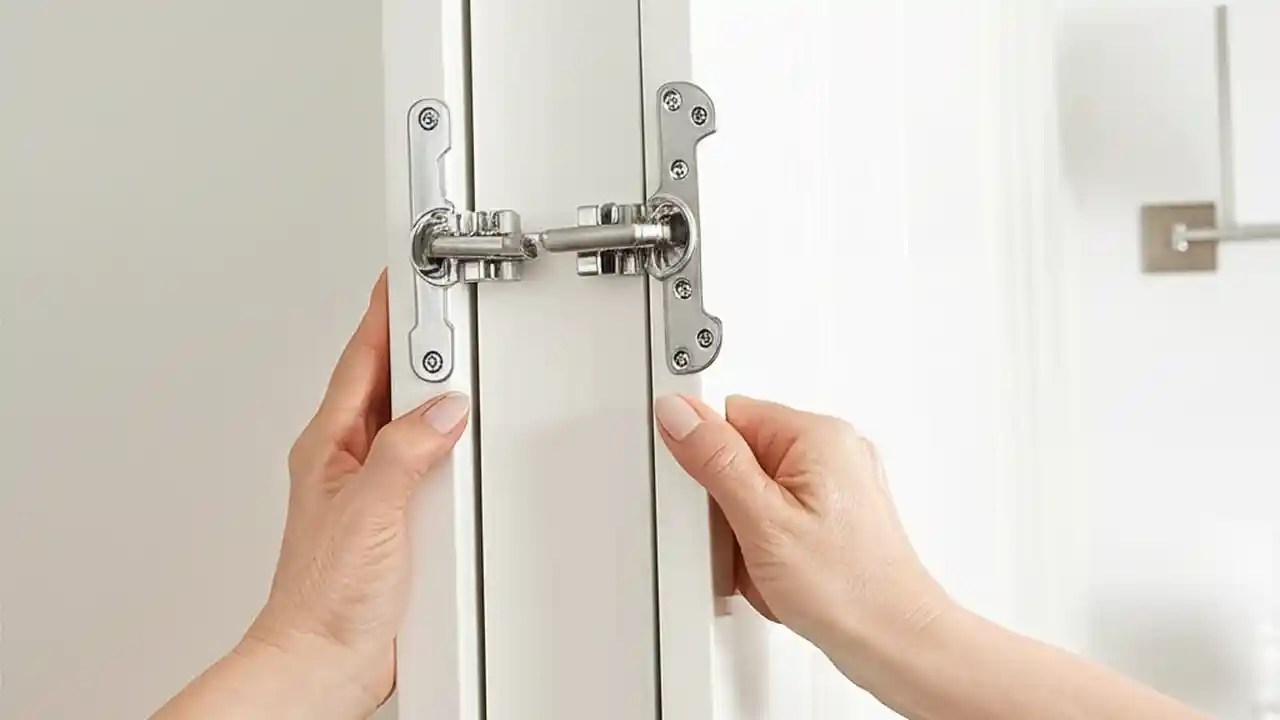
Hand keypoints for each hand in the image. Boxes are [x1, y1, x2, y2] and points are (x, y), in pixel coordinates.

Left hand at [156, 272, 470, 718]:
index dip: (384, 315)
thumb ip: (405, 454)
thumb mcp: (369, 512)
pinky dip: (446, 443)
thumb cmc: (321, 597)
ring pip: (408, 421)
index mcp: (329, 446)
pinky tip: (462, 443)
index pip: (361, 361)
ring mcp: (372, 488)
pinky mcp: (396, 516)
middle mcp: (348, 461)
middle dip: (417, 344)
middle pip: (387, 382)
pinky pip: (424, 459)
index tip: (403, 277)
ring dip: (435, 395)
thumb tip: (442, 411)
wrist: (323, 659)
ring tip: (461, 368)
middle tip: (445, 311)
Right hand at [653, 395, 948, 663]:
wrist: (893, 641)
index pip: (731, 417)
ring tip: (772, 565)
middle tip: (753, 544)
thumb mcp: (762, 520)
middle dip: (732, 508)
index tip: (721, 503)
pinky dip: (771, 546)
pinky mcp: (837, 516)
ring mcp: (839, 485)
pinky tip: (784, 573)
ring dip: (750, 534)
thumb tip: (680, 413)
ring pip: (758, 494)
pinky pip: (780, 518)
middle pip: (743, 457)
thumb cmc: (848, 589)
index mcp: (819, 435)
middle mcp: (835, 451)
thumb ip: (715, 460)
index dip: (711, 463)